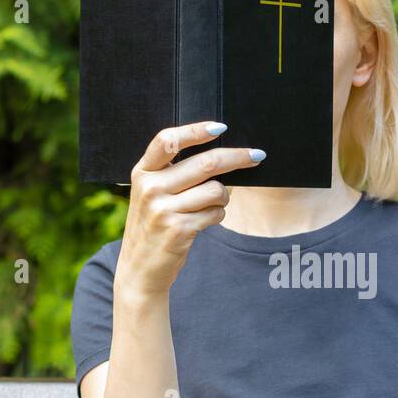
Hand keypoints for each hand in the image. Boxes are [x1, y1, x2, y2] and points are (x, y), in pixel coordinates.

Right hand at [116, 120, 264, 296]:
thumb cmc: (153, 226)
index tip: (221, 127)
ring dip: (224, 198)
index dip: (196, 131)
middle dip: (238, 157)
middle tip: (258, 155)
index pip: (168, 140)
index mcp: (142, 172)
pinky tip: (205, 221)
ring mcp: (163, 210)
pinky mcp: (178, 230)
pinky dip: (218, 215)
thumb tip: (225, 155)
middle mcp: (150, 188)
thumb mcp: (152, 194)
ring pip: (216, 190)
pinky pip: (216, 213)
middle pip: (206, 163)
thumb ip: (175, 173)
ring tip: (212, 205)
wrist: (139, 270)